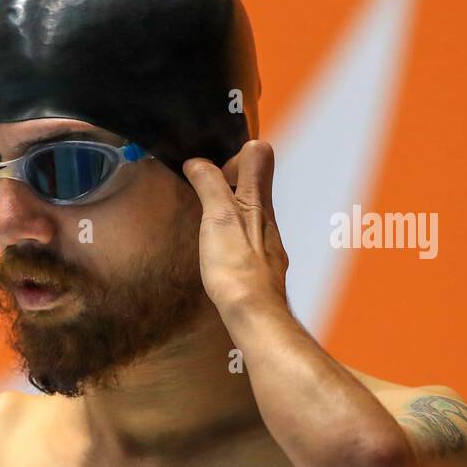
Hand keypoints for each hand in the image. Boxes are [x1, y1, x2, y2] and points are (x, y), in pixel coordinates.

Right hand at [182, 140, 289, 311]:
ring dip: (229, 210)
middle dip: (229, 181)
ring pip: (251, 212)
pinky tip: (218, 251)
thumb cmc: (237, 268)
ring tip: (205, 223)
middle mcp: (267, 218)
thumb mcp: (218, 216)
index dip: (234, 154)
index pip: (259, 153)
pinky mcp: (262, 265)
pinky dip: (232, 235)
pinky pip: (248, 238)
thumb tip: (198, 162)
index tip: (209, 172)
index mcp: (257, 200)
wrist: (253, 313)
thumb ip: (210, 185)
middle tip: (203, 195)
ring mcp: (267, 242)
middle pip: (256, 182)